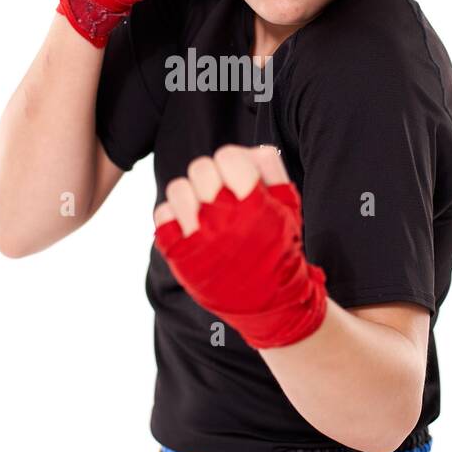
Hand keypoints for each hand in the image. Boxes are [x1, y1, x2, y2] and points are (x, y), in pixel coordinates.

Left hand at [152, 145, 327, 348]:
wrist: (269, 302)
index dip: (233, 162)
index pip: (228, 156)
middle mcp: (224, 220)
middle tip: (221, 194)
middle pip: (201, 169)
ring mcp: (199, 238)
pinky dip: (173, 216)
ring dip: (191, 194)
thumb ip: (272, 170)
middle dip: (212, 176)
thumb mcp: (289, 207)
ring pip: (178, 189)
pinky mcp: (180, 256)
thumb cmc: (280, 249)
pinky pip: (162, 216)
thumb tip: (251, 148)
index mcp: (254, 205)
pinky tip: (189, 224)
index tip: (238, 177)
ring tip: (204, 209)